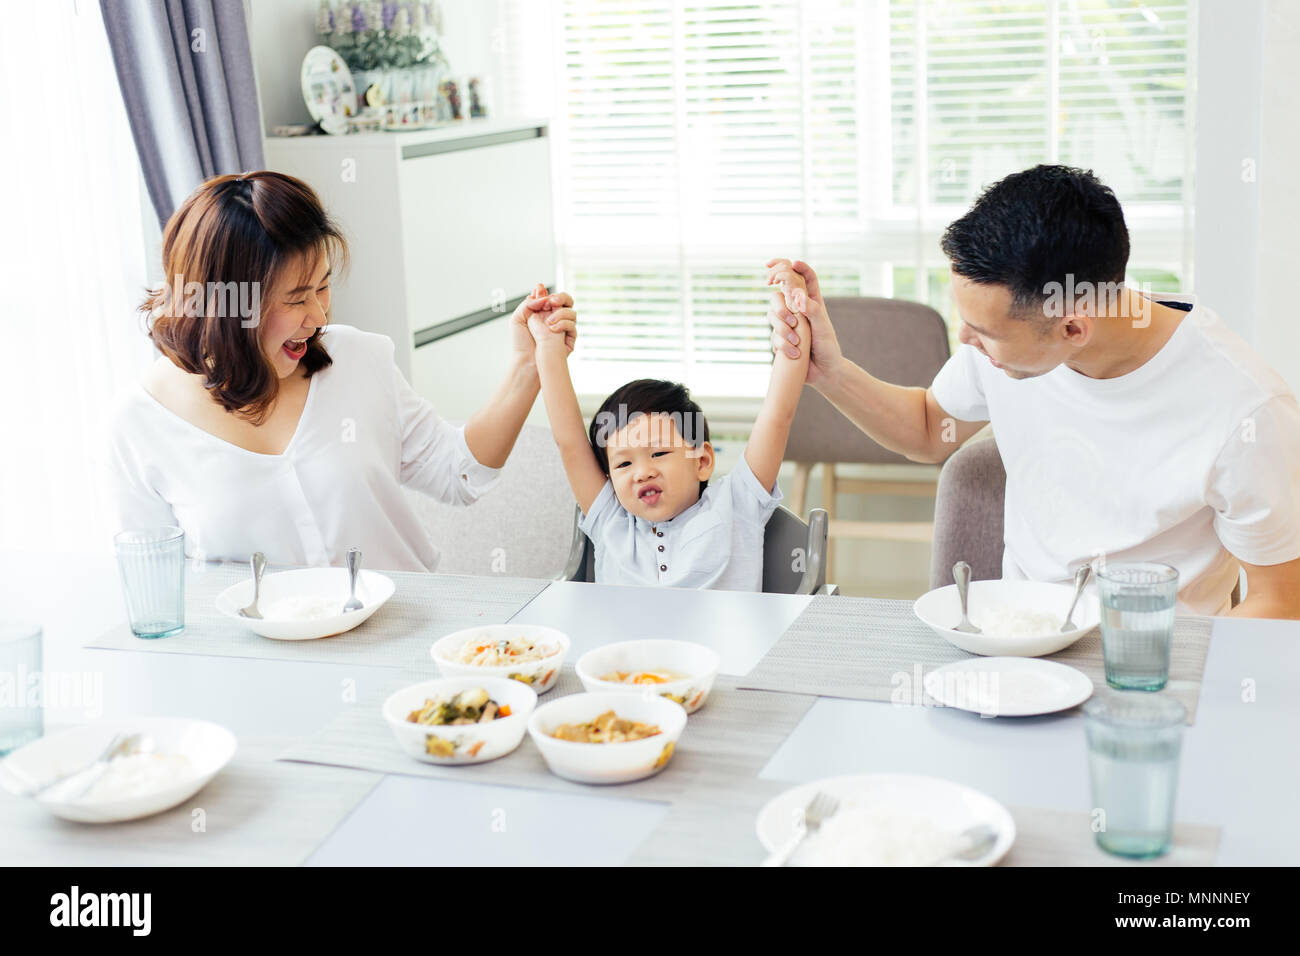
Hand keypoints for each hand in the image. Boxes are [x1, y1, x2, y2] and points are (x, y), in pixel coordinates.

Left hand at [512, 283, 576, 358]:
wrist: (527, 360)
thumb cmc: (521, 342)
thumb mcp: (517, 318)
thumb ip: (528, 303)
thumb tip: (541, 294)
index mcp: (542, 313)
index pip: (550, 297)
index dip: (547, 292)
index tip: (539, 289)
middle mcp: (555, 319)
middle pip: (566, 301)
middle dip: (561, 297)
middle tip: (552, 300)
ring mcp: (563, 328)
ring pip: (571, 312)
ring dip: (561, 312)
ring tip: (548, 321)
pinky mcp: (569, 338)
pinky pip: (572, 325)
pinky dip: (563, 324)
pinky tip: (552, 328)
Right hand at [765, 259, 841, 385]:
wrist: (823, 372)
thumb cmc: (827, 346)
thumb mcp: (823, 327)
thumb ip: (812, 310)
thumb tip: (797, 297)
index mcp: (811, 300)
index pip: (802, 276)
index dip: (794, 266)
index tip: (788, 263)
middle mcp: (797, 308)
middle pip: (779, 292)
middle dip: (778, 301)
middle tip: (782, 307)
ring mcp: (787, 323)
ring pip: (772, 314)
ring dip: (782, 328)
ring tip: (797, 341)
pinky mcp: (780, 338)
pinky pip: (773, 336)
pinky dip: (782, 345)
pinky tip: (794, 354)